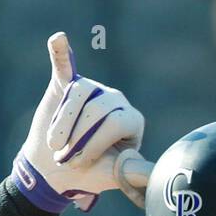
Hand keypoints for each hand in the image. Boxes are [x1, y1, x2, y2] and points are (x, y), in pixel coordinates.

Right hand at [14, 32, 153, 211]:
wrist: (57, 170)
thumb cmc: (89, 173)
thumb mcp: (114, 175)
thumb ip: (136, 172)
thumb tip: (161, 177)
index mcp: (131, 120)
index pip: (115, 122)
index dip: (94, 143)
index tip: (80, 163)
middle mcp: (115, 100)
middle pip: (97, 108)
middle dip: (77, 137)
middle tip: (64, 158)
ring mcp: (93, 90)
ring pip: (78, 93)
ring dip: (62, 122)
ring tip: (54, 144)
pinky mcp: (67, 84)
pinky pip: (65, 65)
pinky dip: (61, 53)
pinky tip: (59, 39)